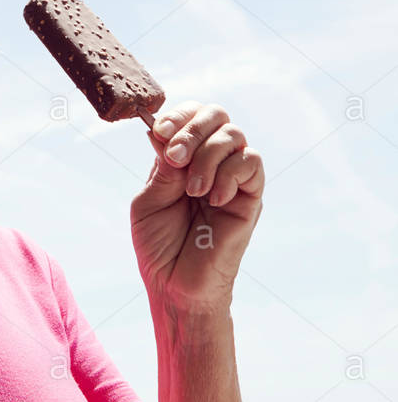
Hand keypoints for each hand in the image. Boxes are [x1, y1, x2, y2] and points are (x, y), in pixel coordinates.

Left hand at [130, 101, 264, 312]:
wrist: (175, 285)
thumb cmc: (159, 246)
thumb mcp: (149, 201)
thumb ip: (162, 168)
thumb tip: (164, 133)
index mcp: (182, 159)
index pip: (190, 115)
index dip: (177, 115)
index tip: (159, 130)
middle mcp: (210, 163)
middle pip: (216, 115)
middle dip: (192, 128)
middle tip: (175, 156)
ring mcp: (232, 179)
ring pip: (234, 136)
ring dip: (208, 155)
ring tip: (192, 190)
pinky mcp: (250, 199)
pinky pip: (252, 164)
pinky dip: (229, 173)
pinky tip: (213, 198)